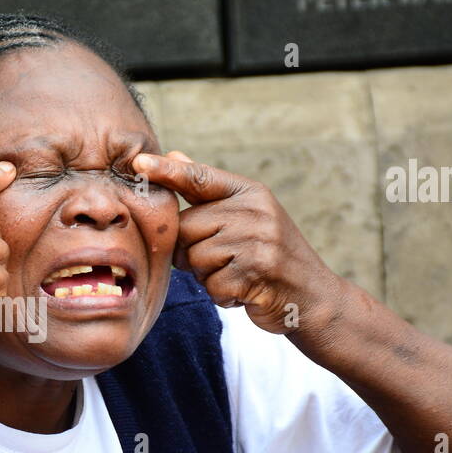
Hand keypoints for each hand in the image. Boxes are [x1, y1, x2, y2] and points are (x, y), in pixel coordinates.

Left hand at [132, 151, 347, 335]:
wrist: (313, 297)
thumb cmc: (270, 256)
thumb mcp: (246, 215)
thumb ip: (207, 192)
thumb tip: (174, 155)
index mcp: (250, 193)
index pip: (199, 178)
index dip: (167, 171)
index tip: (138, 162)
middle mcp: (255, 211)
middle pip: (186, 228)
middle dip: (193, 251)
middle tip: (223, 260)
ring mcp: (258, 241)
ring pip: (196, 260)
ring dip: (209, 276)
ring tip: (238, 274)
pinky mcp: (257, 272)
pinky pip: (212, 286)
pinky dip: (223, 295)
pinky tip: (245, 291)